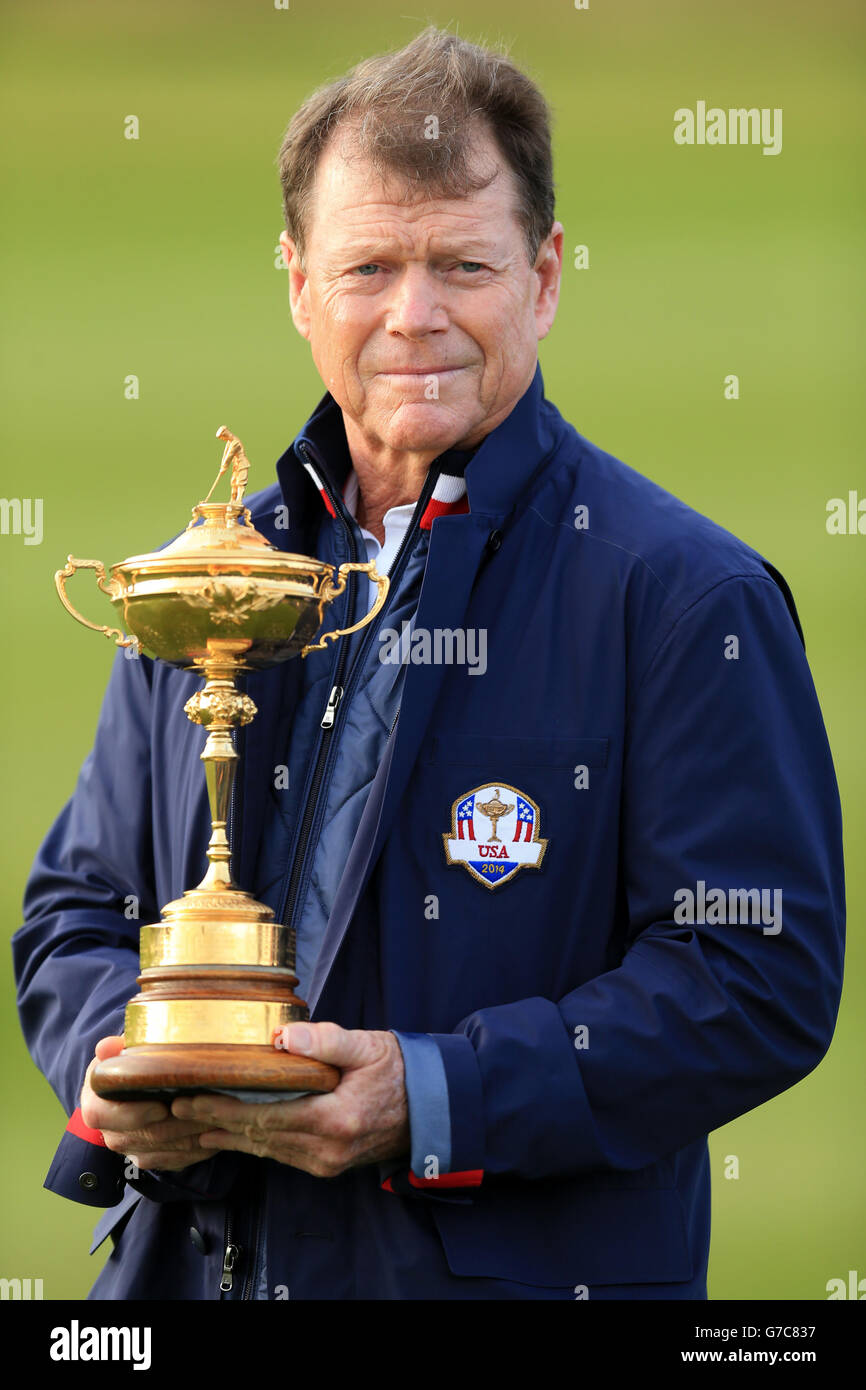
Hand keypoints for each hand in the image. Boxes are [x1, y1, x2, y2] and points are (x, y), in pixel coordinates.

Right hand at [80, 1036, 222, 1171]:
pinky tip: (217, 1133)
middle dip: (180, 1123)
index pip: (106, 1117)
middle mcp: (111, 1134)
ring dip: (194, 1135)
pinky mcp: (150, 1158)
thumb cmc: (125, 1066)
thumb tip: (107, 1046)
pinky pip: (176, 1160)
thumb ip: (113, 1050)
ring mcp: (131, 1149)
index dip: (135, 1114)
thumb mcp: (117, 1054)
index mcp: (96, 1107)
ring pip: (166, 1149)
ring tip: (218, 1117)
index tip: (161, 1106)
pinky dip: (198, 1148)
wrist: (126, 1091)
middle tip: (207, 1108)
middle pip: (146, 1134)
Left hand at [171, 1024, 409, 1177]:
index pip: (265, 1116)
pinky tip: (229, 1133)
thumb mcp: (369, 1046)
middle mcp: (326, 1150)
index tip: (191, 1098)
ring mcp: (325, 1163)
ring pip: (265, 1149)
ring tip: (192, 1122)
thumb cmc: (398, 1071)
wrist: (430, 1106)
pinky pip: (280, 1154)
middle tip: (177, 1108)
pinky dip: (251, 1142)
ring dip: (228, 1135)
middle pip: (258, 1136)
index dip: (223, 1108)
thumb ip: (328, 1042)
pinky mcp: (325, 1165)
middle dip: (215, 1122)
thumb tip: (284, 1036)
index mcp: (334, 1120)